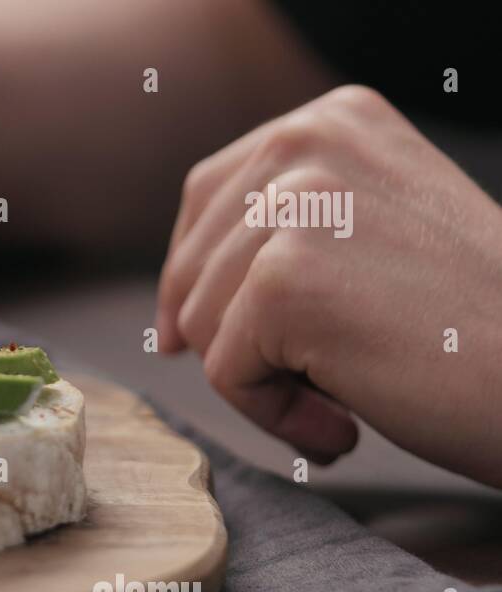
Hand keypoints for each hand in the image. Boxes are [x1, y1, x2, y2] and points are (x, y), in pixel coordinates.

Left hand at [156, 85, 501, 484]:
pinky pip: (224, 374)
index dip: (193, 277)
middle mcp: (306, 142)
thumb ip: (286, 232)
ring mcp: (294, 208)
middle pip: (191, 267)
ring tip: (345, 393)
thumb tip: (171, 309)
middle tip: (318, 378)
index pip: (206, 198)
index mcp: (329, 121)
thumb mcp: (370, 231)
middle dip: (235, 341)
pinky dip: (276, 416)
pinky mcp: (283, 281)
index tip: (195, 335)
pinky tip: (346, 421)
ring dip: (262, 382)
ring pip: (200, 324)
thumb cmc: (468, 323)